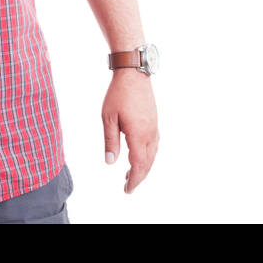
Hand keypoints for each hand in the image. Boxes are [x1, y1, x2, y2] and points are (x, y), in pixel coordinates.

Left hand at [103, 68, 158, 193]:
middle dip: (139, 176)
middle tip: (128, 186)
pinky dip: (148, 155)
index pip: (138, 164)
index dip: (134, 179)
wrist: (133, 73)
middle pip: (147, 162)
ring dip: (144, 166)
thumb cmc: (118, 94)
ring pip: (153, 154)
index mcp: (138, 134)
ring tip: (132, 173)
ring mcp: (154, 126)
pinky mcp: (154, 120)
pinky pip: (154, 144)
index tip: (127, 189)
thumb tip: (110, 162)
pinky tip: (141, 155)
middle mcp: (150, 133)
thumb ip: (110, 141)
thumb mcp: (108, 118)